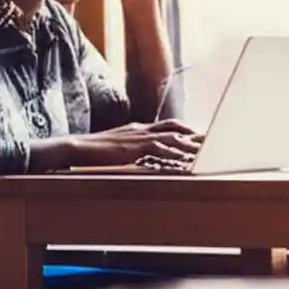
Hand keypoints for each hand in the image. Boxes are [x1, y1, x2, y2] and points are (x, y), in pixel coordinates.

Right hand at [71, 122, 201, 166]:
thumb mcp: (116, 148)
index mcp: (137, 129)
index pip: (167, 125)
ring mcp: (139, 137)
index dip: (184, 130)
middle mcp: (141, 129)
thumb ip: (130, 150)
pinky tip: (184, 162)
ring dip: (190, 145)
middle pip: (174, 127)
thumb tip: (140, 157)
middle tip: (210, 141)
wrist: (77, 148)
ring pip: (172, 138)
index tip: (198, 136)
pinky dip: (175, 156)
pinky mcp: (135, 148)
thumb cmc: (93, 151)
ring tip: (206, 152)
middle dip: (193, 134)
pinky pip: (160, 150)